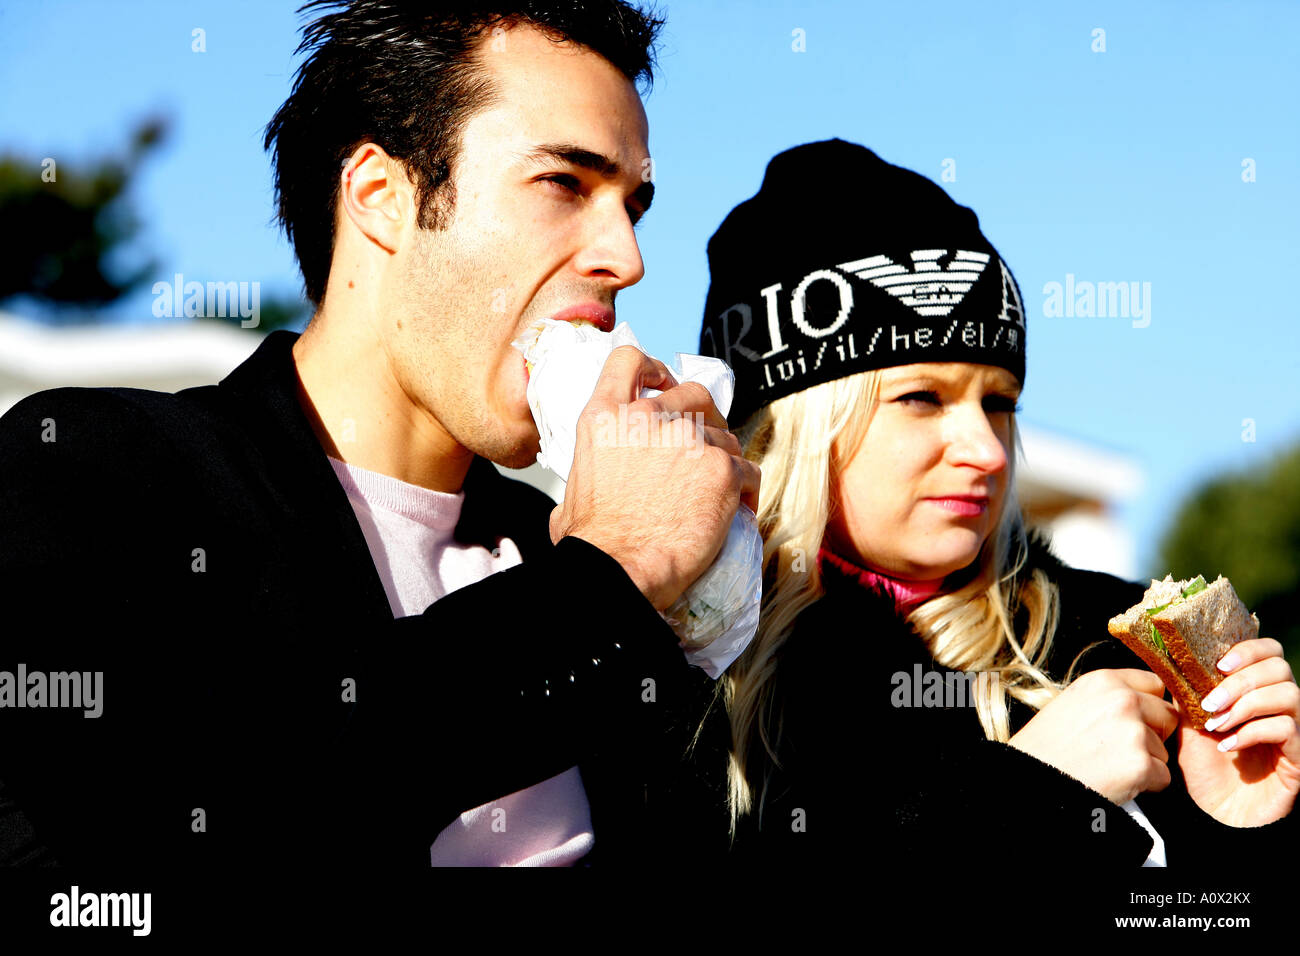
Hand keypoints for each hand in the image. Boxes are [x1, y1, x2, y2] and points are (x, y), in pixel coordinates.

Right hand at [549, 346, 759, 610]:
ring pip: (725, 436)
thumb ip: (590, 471)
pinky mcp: (722, 468)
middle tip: (704, 447)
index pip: (628, 361)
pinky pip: (748, 470)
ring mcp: (689, 440)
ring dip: (724, 459)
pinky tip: (736, 509)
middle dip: (704, 417)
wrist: (619, 571)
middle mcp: (646, 418)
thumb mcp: (571, 492)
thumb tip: (589, 488)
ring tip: (718, 493)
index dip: (651, 367)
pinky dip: (745, 489)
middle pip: (692, 394)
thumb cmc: (592, 544)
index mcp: (605, 418)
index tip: (664, 382)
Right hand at [1008, 669, 1177, 804]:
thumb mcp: (1071, 703)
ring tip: (1109, 766)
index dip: (1149, 706)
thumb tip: (1142, 702)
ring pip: (1165, 750)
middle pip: (1168, 715)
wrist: (1029, 780)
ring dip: (1146, 762)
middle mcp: (1122, 699)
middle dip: (1154, 734)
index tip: (1138, 721)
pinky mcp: (1140, 764)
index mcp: (1103, 681)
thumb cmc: (1044, 748)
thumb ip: (1107, 697)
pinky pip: (1163, 777)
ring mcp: (1133, 732)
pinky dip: (1146, 786)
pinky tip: (1115, 782)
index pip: (1155, 684)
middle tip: (1121, 749)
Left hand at [1175, 638, 1299, 825]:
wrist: (1214, 813)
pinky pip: (1287, 729)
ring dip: (1245, 705)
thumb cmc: (1203, 767)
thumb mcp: (1188, 722)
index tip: (1218, 664)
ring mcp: (1293, 730)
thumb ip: (1188, 690)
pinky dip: (1252, 732)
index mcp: (1256, 691)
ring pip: (1288, 694)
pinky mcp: (1298, 756)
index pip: (1269, 651)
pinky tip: (1227, 745)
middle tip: (1211, 703)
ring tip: (1216, 726)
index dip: (1248, 649)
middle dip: (1240, 680)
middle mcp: (1280, 707)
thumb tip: (1176, 658)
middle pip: (1279, 668)